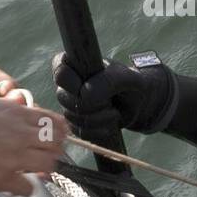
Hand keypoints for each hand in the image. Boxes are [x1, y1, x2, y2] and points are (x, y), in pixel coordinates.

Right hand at [0, 96, 67, 196]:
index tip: (58, 137)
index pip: (54, 122)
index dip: (60, 132)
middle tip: (46, 155)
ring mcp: (14, 158)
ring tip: (35, 170)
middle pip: (56, 144)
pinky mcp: (4, 178)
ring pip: (48, 165)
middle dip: (55, 150)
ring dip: (45, 169)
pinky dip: (26, 188)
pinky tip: (18, 185)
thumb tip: (23, 101)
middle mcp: (20, 135)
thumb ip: (8, 104)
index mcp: (17, 115)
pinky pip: (28, 187)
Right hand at [51, 53, 176, 135]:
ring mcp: (69, 105)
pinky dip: (97, 131)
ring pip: (72, 117)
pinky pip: (79, 132)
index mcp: (76, 65)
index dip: (70, 82)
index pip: (60, 72)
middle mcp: (68, 85)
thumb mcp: (126, 78)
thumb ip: (107, 81)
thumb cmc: (130, 84)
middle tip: (110, 101)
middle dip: (90, 104)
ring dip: (98, 119)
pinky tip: (109, 125)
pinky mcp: (75, 123)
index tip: (86, 87)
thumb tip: (84, 96)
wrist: (136, 104)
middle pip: (64, 98)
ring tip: (114, 112)